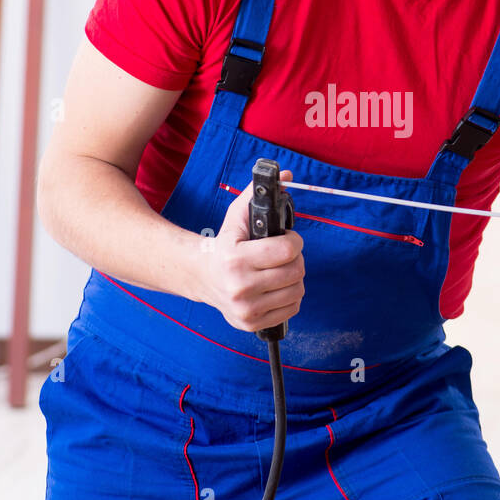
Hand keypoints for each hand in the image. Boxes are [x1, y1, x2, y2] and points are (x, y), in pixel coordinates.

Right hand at [186, 170, 304, 332]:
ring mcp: (246, 309)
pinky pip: (292, 309)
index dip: (293, 241)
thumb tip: (286, 176)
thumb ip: (259, 194)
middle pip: (296, 271)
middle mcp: (240, 287)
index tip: (287, 238)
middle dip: (295, 259)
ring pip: (297, 291)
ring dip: (294, 278)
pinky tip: (276, 287)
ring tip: (280, 270)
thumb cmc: (225, 244)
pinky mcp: (251, 323)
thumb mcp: (237, 216)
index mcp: (236, 259)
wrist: (202, 277)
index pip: (287, 251)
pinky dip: (290, 296)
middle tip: (284, 254)